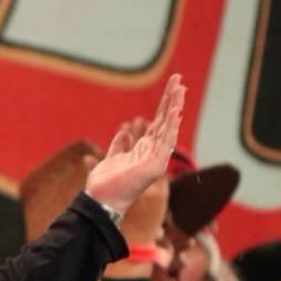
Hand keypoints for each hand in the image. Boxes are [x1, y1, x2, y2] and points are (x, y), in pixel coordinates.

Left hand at [84, 74, 183, 215]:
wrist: (100, 200)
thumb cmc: (105, 185)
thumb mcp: (112, 158)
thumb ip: (119, 146)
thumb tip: (123, 132)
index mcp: (144, 150)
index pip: (158, 123)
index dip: (164, 105)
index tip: (172, 87)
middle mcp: (154, 153)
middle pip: (166, 121)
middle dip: (172, 100)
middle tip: (179, 79)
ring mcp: (156, 159)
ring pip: (168, 127)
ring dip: (174, 107)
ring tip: (180, 88)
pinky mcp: (155, 165)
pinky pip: (165, 141)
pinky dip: (171, 125)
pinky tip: (175, 110)